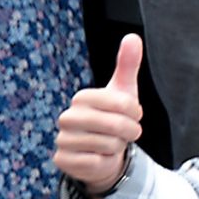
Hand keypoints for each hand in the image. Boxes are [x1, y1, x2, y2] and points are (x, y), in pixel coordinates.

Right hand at [53, 33, 144, 194]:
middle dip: (130, 131)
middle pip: (116, 126)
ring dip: (117, 147)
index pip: (123, 104)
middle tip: (126, 132)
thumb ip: (127, 65)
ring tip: (110, 144)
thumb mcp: (123, 92)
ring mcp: (63, 139)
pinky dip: (105, 161)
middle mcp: (67, 117)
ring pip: (109, 145)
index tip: (133, 114)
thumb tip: (132, 36)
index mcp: (82, 98)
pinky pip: (97, 162)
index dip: (135, 112)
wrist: (103, 152)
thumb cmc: (114, 119)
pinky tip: (99, 157)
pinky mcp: (63, 161)